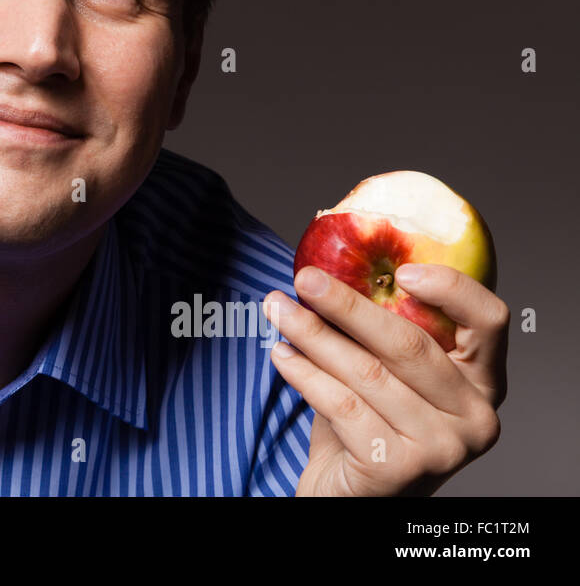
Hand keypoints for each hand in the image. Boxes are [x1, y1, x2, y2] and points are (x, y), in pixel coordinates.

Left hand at [262, 262, 508, 495]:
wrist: (352, 497)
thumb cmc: (369, 426)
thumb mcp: (387, 376)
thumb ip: (380, 334)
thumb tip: (330, 271)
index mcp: (483, 381)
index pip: (490, 320)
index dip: (452, 288)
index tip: (401, 269)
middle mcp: (476, 416)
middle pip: (410, 343)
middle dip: (347, 305)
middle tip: (305, 278)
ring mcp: (443, 447)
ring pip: (367, 372)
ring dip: (313, 335)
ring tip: (278, 311)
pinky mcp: (400, 469)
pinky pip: (342, 405)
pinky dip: (304, 375)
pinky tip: (281, 355)